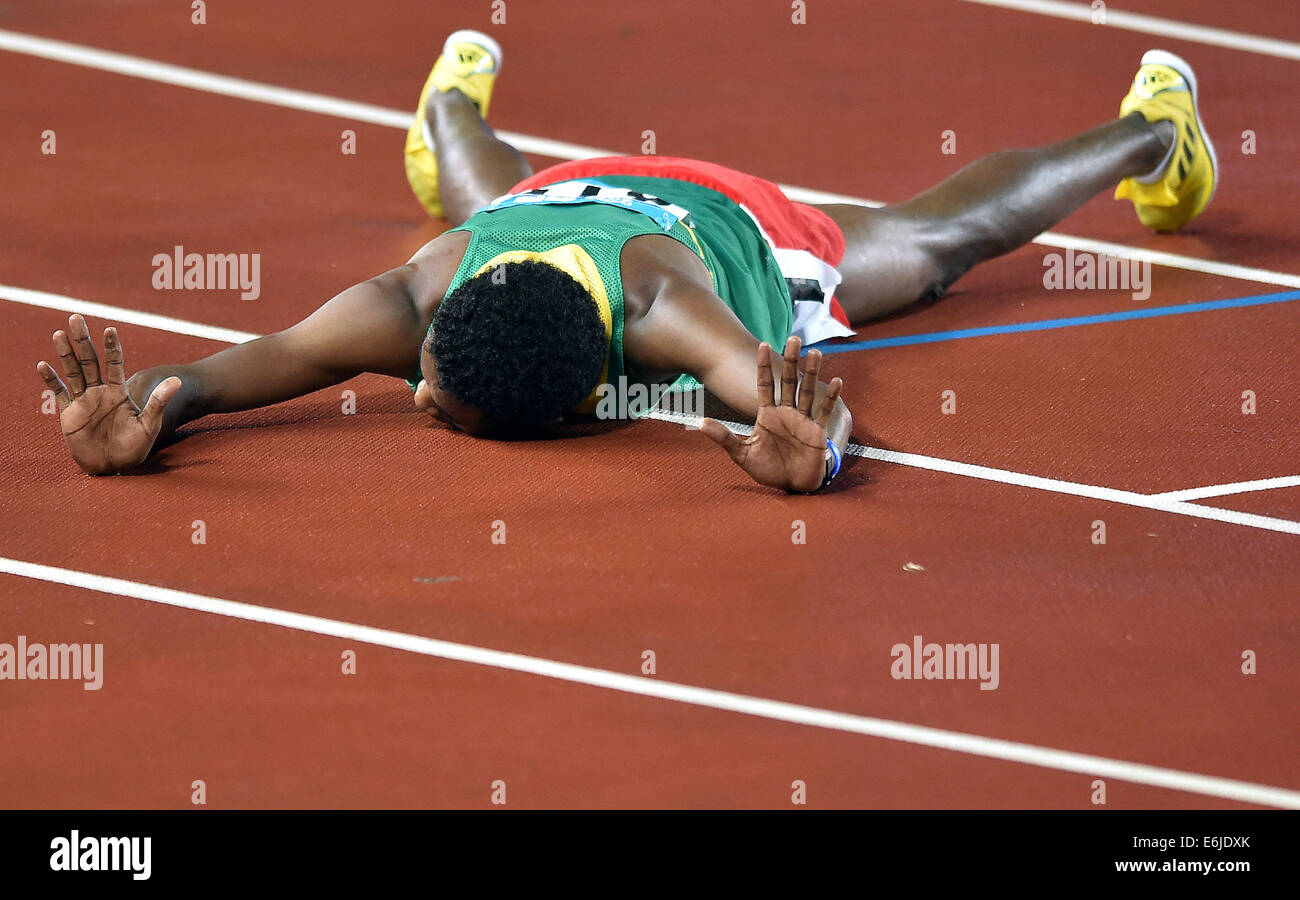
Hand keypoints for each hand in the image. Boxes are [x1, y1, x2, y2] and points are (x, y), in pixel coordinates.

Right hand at [36, 315, 180, 474]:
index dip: (112, 347)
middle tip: (76, 318)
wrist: (113, 467)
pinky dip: (51, 380)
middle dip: (83, 340)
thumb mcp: (150, 424)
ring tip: (59, 332)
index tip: (110, 329)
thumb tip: (177, 380)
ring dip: (65, 353)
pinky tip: (43, 365)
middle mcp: (100, 392)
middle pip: (90, 360)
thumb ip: (159, 401)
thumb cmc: (134, 448)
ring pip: (73, 371)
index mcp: (119, 392)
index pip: (115, 363)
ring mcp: (83, 400)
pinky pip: (59, 393)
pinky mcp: (69, 413)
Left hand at [700, 336, 842, 491]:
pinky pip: (824, 411)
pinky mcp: (817, 432)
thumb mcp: (742, 454)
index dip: (763, 366)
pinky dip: (830, 397)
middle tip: (794, 338)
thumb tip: (701, 423)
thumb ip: (725, 437)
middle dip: (791, 361)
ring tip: (814, 353)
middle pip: (788, 381)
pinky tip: (836, 381)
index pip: (764, 385)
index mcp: (767, 415)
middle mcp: (786, 413)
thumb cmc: (768, 470)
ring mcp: (803, 420)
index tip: (763, 345)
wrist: (790, 486)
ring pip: (807, 391)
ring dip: (811, 373)